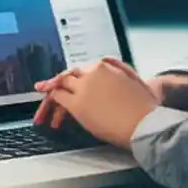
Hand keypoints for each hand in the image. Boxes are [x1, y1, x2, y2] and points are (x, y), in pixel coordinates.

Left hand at [34, 68, 187, 130]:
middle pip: (71, 74)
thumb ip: (123, 75)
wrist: (144, 123)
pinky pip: (58, 96)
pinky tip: (46, 107)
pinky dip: (50, 99)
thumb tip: (116, 77)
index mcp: (108, 65)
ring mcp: (84, 86)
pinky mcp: (77, 103)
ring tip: (42, 96)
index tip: (72, 82)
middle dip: (59, 82)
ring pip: (61, 83)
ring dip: (50, 90)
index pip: (85, 68)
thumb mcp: (136, 83)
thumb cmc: (146, 109)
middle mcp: (94, 71)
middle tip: (48, 88)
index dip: (76, 77)